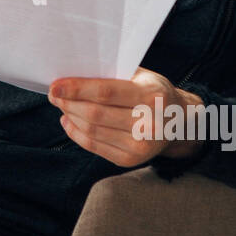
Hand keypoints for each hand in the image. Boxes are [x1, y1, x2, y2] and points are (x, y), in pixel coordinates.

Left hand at [48, 67, 205, 167]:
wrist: (180, 122)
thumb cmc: (154, 92)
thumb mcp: (142, 76)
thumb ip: (113, 75)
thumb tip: (73, 75)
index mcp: (152, 97)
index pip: (106, 93)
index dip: (77, 89)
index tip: (56, 85)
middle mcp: (149, 124)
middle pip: (95, 114)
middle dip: (69, 103)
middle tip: (54, 94)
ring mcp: (140, 146)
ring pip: (92, 131)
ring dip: (70, 116)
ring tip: (61, 105)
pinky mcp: (130, 160)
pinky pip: (94, 146)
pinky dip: (76, 133)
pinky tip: (69, 121)